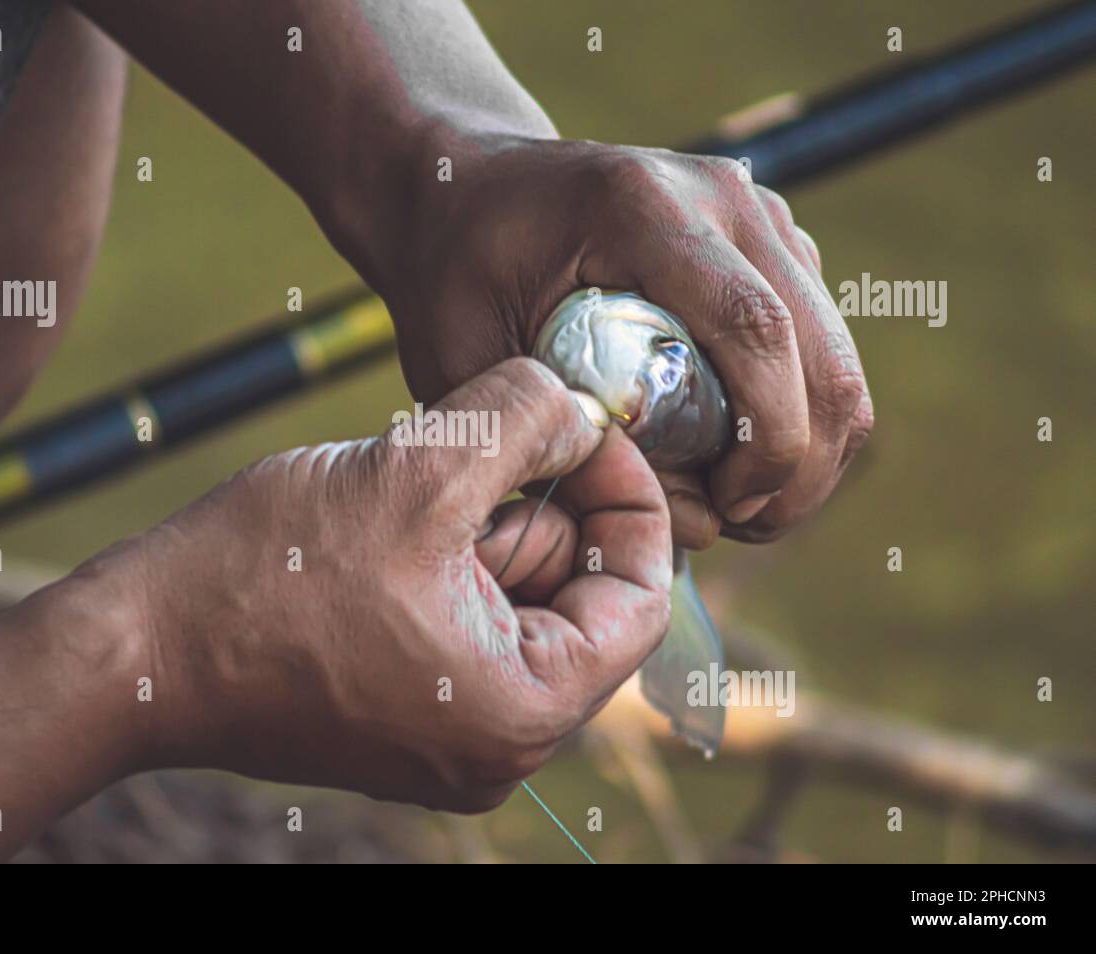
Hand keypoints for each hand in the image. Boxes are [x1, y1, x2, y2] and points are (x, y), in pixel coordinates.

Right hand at [102, 359, 671, 811]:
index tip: (588, 426)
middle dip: (530, 509)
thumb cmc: (264, 574)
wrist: (134, 649)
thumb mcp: (418, 471)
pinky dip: (439, 561)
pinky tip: (371, 537)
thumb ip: (529, 421)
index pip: (643, 597)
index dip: (628, 495)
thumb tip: (585, 405)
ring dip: (475, 529)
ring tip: (390, 508)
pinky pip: (463, 622)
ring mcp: (447, 735)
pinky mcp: (401, 713)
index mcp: (524, 710)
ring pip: (515, 599)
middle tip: (453, 465)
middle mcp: (498, 746)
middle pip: (576, 594)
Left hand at [376, 134, 872, 548]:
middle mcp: (720, 194)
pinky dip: (798, 410)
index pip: (755, 327)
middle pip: (822, 348)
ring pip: (835, 350)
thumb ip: (573, 443)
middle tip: (748, 526)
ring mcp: (755, 210)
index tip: (732, 509)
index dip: (770, 438)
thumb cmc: (455, 278)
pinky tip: (735, 452)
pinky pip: (818, 339)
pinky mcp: (769, 238)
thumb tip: (702, 519)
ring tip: (740, 501)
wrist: (468, 190)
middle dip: (804, 463)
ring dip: (809, 444)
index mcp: (642, 208)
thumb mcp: (475, 361)